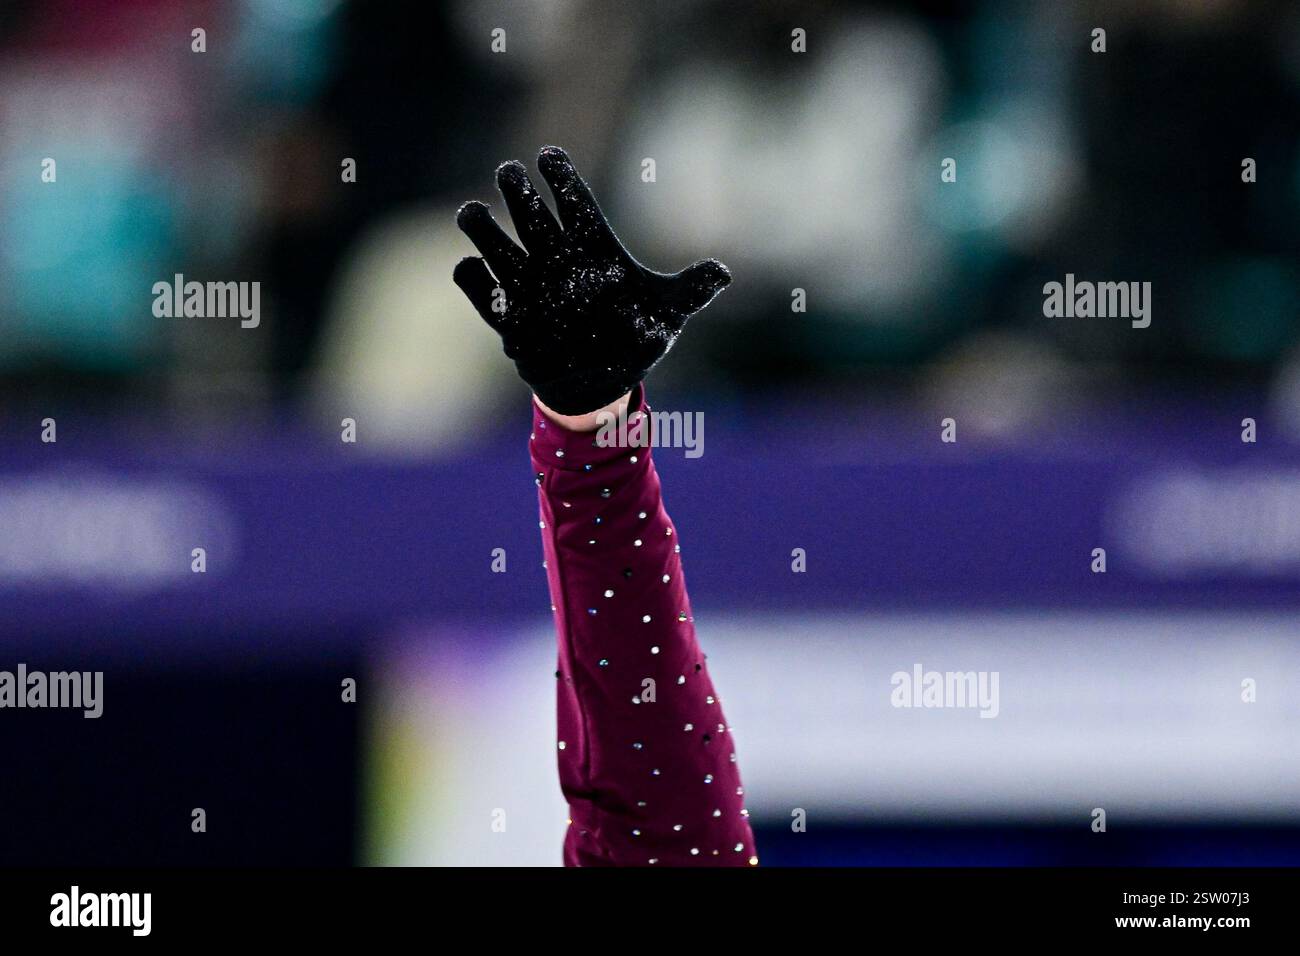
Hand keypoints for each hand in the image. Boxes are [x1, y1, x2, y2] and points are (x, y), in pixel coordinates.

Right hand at [452, 145, 731, 414]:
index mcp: (592, 246)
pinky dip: (472, 278)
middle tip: (508, 172)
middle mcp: (555, 258)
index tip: (548, 156)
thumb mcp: (669, 315)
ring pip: (497, 244)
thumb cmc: (636, 339)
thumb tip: (722, 273)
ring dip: (482, 227)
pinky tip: (471, 268)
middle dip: (517, 190)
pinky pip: (481, 291)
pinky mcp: (508, 318)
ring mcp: (528, 286)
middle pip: (530, 212)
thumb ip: (691, 290)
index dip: (560, 176)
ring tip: (472, 212)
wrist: (603, 384)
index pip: (575, 201)